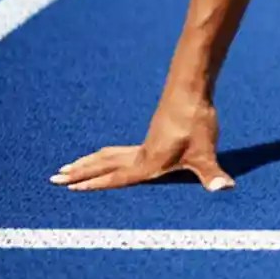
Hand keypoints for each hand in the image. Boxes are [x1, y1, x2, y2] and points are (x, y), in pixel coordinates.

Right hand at [50, 99, 233, 191]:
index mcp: (149, 162)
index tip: (71, 188)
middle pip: (104, 165)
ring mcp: (145, 143)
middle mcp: (142, 154)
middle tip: (54, 179)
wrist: (191, 89)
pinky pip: (120, 150)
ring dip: (88, 163)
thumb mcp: (206, 152)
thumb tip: (225, 188)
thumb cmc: (196, 122)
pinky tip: (106, 158)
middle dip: (80, 173)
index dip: (95, 184)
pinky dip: (105, 156)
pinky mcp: (152, 135)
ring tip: (69, 167)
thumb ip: (212, 174)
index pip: (116, 177)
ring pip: (109, 155)